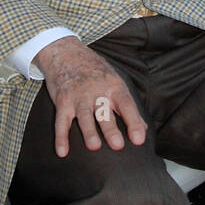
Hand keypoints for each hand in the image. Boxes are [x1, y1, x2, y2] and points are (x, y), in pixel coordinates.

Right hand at [33, 37, 146, 158]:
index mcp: (113, 86)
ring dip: (88, 132)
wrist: (66, 53)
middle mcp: (96, 91)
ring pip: (84, 116)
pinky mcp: (63, 101)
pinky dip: (60, 137)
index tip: (139, 139)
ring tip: (94, 146)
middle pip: (104, 112)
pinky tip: (62, 151)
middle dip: (110, 129)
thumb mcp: (114, 81)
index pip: (126, 104)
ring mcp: (78, 96)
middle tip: (117, 145)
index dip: (133, 122)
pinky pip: (61, 121)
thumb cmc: (95, 70)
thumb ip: (127, 105)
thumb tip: (143, 129)